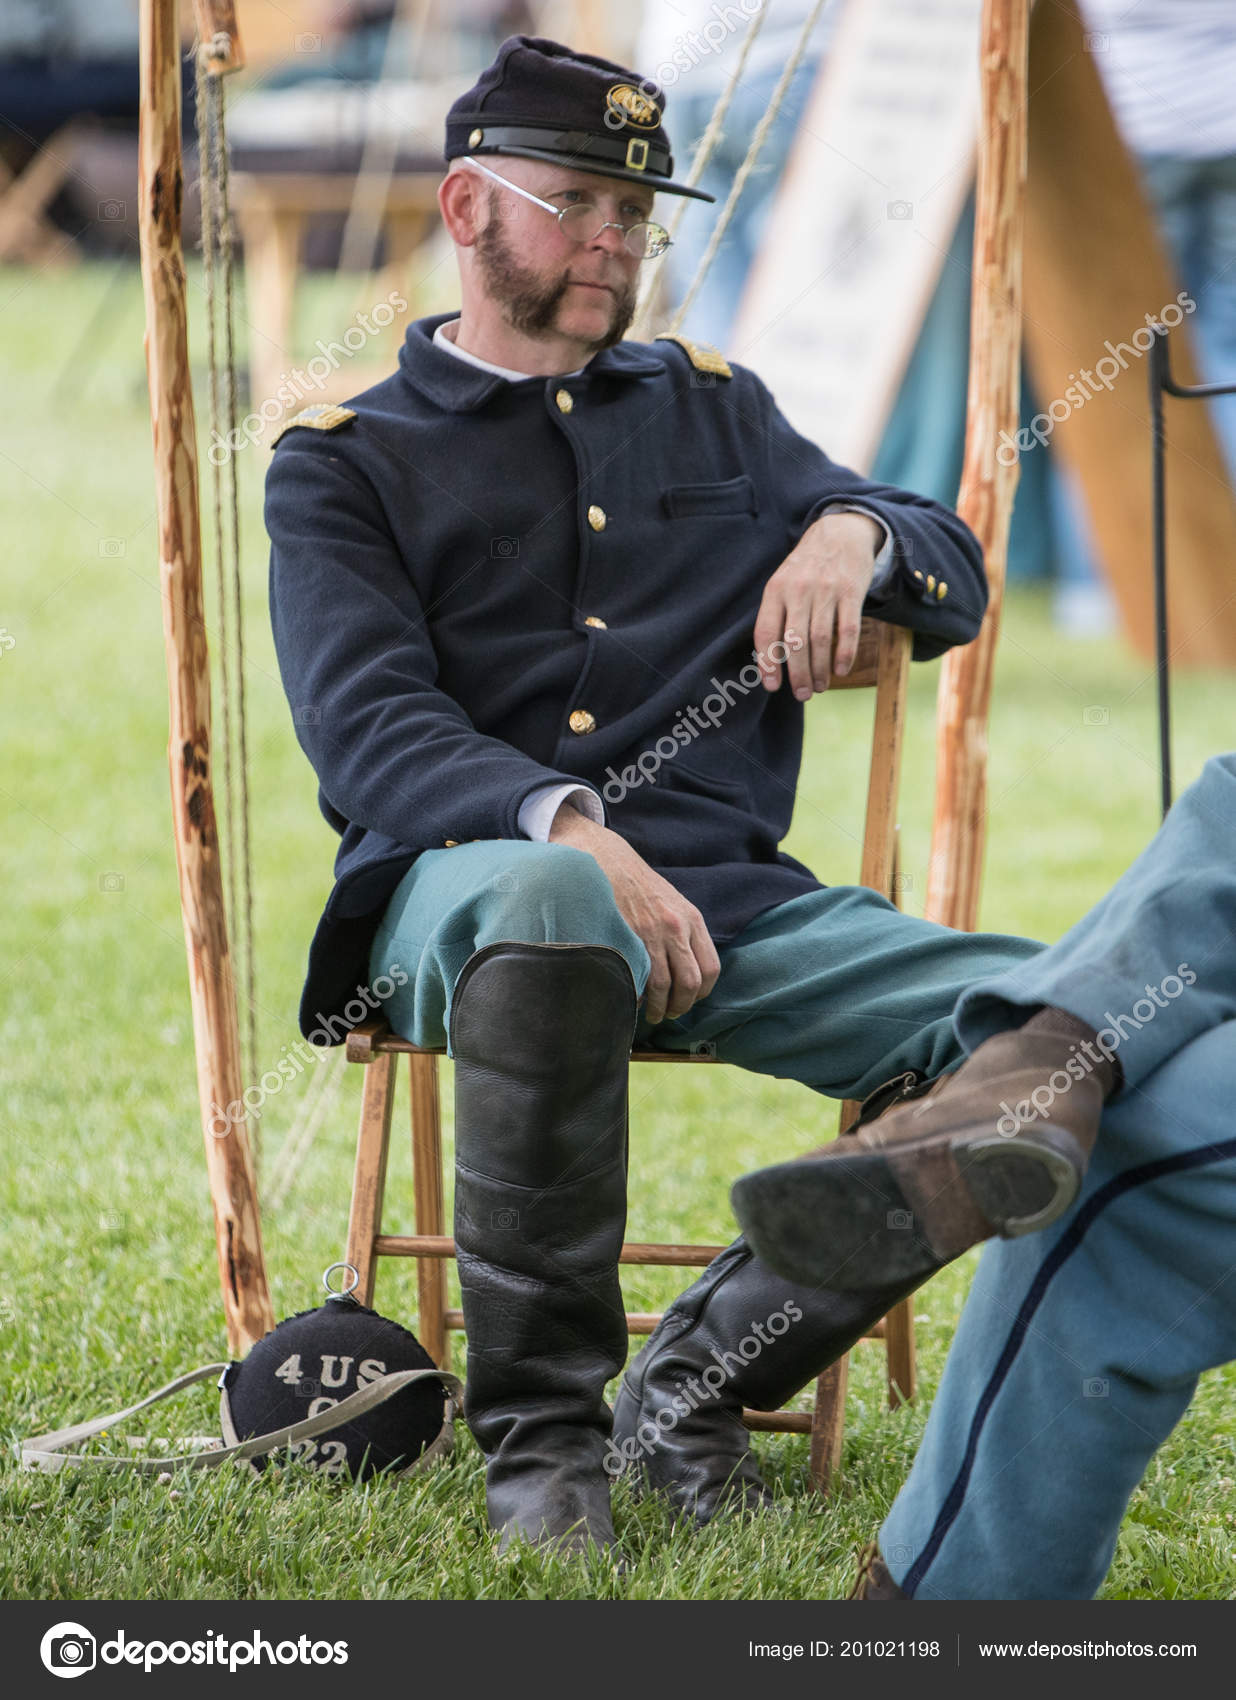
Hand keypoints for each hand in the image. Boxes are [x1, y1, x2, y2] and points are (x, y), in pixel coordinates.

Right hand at [548, 805, 719, 1023]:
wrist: (606, 858)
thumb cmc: (637, 885)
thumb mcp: (671, 903)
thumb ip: (683, 933)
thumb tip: (686, 971)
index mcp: (691, 919)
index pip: (710, 969)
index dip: (701, 993)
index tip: (689, 999)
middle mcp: (676, 927)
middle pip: (691, 983)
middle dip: (681, 1006)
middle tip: (669, 1013)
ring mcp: (650, 933)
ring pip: (664, 986)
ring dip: (658, 1008)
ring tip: (651, 1014)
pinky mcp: (626, 936)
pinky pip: (638, 977)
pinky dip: (637, 995)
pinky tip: (632, 997)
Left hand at [753, 509, 882, 695]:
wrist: (840, 532)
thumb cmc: (806, 568)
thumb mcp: (783, 583)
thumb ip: (776, 615)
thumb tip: (772, 661)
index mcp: (776, 590)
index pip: (766, 632)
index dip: (767, 663)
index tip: (772, 686)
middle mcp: (798, 590)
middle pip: (795, 642)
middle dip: (797, 675)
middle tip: (802, 694)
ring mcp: (826, 590)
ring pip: (820, 640)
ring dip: (819, 670)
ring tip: (819, 687)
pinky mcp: (851, 592)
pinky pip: (848, 629)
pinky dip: (845, 653)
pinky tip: (841, 669)